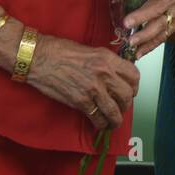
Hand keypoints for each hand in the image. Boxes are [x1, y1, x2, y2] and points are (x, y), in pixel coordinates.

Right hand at [25, 33, 139, 130]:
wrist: (39, 58)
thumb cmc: (61, 50)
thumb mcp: (91, 50)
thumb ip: (106, 62)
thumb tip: (116, 75)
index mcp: (108, 58)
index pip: (134, 76)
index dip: (134, 86)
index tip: (130, 91)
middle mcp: (104, 74)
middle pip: (127, 95)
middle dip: (126, 105)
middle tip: (121, 107)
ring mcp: (93, 89)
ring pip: (115, 111)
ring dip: (116, 119)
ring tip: (113, 121)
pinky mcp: (80, 102)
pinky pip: (98, 118)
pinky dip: (101, 124)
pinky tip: (100, 124)